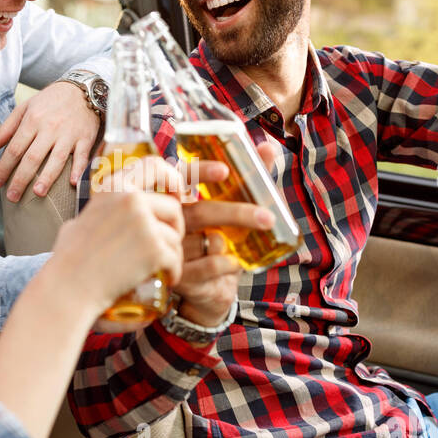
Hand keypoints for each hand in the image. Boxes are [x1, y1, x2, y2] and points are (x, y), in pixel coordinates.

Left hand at [0, 81, 100, 201]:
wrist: (82, 88)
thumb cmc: (50, 100)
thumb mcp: (25, 108)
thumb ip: (6, 129)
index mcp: (32, 121)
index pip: (14, 149)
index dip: (3, 168)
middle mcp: (49, 128)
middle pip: (32, 157)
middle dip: (20, 179)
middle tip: (13, 197)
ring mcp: (68, 134)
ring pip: (56, 159)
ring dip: (47, 177)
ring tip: (37, 194)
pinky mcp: (86, 138)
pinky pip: (82, 156)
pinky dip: (78, 169)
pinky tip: (73, 183)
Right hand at [47, 156, 185, 313]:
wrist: (68, 287)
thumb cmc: (70, 260)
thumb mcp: (80, 220)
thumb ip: (99, 211)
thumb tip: (101, 211)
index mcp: (113, 188)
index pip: (153, 165)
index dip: (171, 178)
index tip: (177, 193)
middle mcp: (131, 199)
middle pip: (172, 208)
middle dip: (174, 228)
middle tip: (165, 246)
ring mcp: (144, 223)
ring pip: (175, 237)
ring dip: (171, 254)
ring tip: (158, 268)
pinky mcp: (154, 249)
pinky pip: (176, 259)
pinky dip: (173, 272)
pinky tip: (164, 279)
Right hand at [172, 142, 279, 325]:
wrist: (206, 290)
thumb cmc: (217, 243)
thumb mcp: (232, 212)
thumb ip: (248, 180)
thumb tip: (268, 147)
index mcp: (178, 199)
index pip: (182, 178)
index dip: (200, 172)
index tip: (224, 170)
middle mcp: (169, 221)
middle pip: (203, 211)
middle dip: (239, 213)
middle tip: (268, 217)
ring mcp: (171, 248)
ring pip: (209, 240)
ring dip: (232, 245)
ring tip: (239, 248)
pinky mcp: (177, 275)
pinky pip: (210, 265)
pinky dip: (228, 264)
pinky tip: (233, 264)